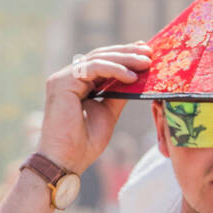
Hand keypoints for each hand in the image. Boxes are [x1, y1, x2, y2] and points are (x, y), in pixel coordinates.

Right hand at [35, 42, 152, 173]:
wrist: (67, 160)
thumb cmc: (85, 143)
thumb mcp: (108, 114)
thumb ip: (118, 95)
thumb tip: (135, 79)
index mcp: (78, 84)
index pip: (102, 62)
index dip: (123, 55)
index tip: (146, 53)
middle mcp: (69, 78)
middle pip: (101, 56)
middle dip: (127, 53)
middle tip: (149, 52)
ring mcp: (64, 78)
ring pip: (97, 59)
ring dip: (124, 59)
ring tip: (146, 63)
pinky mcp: (62, 82)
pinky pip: (93, 68)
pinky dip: (114, 69)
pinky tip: (131, 77)